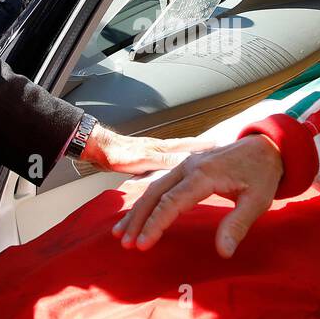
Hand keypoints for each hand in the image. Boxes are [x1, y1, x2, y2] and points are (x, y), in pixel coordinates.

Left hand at [81, 124, 215, 174]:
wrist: (97, 149)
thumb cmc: (118, 153)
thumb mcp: (146, 159)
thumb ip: (167, 161)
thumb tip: (191, 161)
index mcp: (164, 149)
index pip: (191, 146)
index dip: (206, 146)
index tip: (221, 145)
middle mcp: (161, 150)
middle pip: (186, 149)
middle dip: (200, 148)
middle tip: (216, 147)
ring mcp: (153, 155)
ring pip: (176, 158)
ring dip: (188, 159)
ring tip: (201, 158)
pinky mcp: (145, 163)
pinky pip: (165, 167)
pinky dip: (173, 168)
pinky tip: (173, 174)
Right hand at [111, 134, 282, 256]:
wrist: (267, 146)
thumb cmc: (262, 174)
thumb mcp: (258, 201)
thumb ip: (238, 225)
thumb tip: (223, 252)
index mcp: (203, 175)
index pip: (171, 203)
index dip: (155, 225)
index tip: (142, 244)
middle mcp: (188, 166)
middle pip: (154, 194)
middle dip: (138, 220)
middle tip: (125, 243)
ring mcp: (185, 164)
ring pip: (153, 188)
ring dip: (137, 211)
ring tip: (121, 233)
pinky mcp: (186, 166)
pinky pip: (160, 184)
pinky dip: (146, 201)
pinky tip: (137, 214)